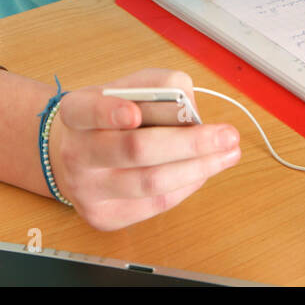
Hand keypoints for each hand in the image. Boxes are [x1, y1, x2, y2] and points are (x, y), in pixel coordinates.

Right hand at [47, 68, 241, 231]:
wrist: (77, 157)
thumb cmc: (110, 118)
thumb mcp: (126, 90)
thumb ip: (158, 88)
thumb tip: (191, 109)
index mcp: (76, 112)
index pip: (88, 111)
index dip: (110, 112)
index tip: (134, 112)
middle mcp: (76, 152)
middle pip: (134, 149)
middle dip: (188, 142)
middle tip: (226, 135)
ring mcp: (87, 189)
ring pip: (151, 182)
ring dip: (198, 167)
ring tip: (227, 154)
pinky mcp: (104, 216)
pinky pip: (155, 203)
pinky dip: (186, 185)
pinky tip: (202, 170)